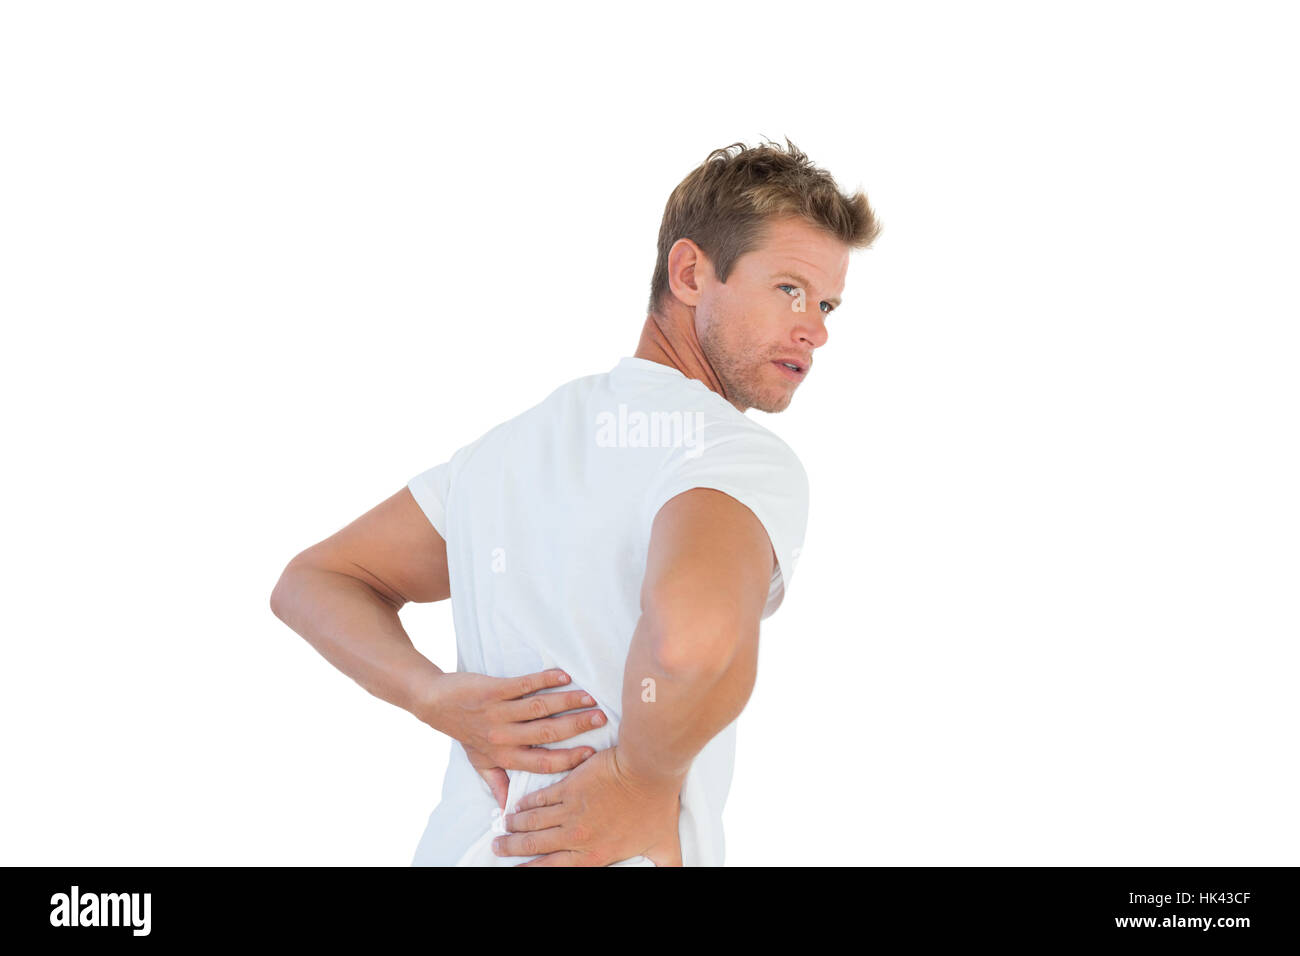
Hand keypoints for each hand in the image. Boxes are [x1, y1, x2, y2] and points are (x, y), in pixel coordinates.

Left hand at [414, 668, 607, 811]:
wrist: (435, 703)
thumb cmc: (463, 733)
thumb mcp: (479, 762)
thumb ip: (498, 781)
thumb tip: (509, 808)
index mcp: (505, 756)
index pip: (542, 763)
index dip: (568, 760)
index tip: (593, 755)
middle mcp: (503, 737)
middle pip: (547, 734)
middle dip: (576, 727)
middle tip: (601, 719)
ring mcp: (498, 712)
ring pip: (538, 708)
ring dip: (566, 702)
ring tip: (589, 697)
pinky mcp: (492, 690)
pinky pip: (522, 685)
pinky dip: (544, 679)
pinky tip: (563, 676)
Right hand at [491, 745, 683, 866]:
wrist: (649, 769)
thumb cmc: (659, 806)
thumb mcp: (666, 845)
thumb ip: (669, 866)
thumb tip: (684, 875)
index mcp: (596, 854)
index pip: (556, 868)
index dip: (533, 871)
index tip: (517, 871)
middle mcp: (578, 835)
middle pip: (536, 847)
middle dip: (513, 850)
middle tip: (498, 849)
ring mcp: (571, 809)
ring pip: (533, 822)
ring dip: (515, 827)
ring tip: (503, 828)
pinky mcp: (570, 784)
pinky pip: (541, 798)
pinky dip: (527, 803)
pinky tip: (518, 804)